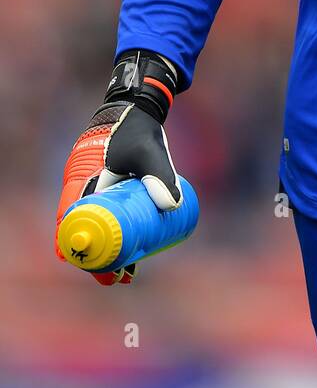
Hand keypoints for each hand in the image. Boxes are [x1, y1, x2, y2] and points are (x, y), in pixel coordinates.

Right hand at [56, 50, 181, 284]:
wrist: (139, 109)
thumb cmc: (138, 129)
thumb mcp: (149, 151)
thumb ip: (160, 174)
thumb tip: (172, 206)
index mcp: (83, 179)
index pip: (73, 220)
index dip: (78, 246)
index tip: (94, 266)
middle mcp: (85, 187)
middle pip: (87, 230)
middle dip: (98, 257)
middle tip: (118, 278)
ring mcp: (98, 190)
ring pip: (99, 228)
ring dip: (109, 251)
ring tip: (126, 275)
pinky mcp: (112, 191)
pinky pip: (109, 218)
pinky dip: (117, 237)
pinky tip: (130, 255)